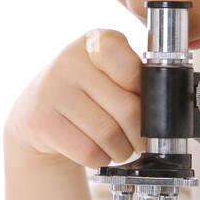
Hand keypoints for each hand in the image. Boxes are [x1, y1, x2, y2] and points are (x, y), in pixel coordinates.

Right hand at [4, 28, 142, 168]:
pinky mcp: (41, 121)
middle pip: (128, 110)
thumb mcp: (110, 71)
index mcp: (96, 41)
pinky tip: (98, 151)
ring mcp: (52, 89)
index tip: (143, 105)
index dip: (145, 96)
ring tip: (120, 147)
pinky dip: (101, 159)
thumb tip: (164, 108)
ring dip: (122, 150)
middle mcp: (70, 59)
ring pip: (109, 134)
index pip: (133, 70)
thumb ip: (136, 78)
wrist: (35, 109)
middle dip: (140, 135)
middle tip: (140, 141)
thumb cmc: (86, 91)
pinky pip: (89, 151)